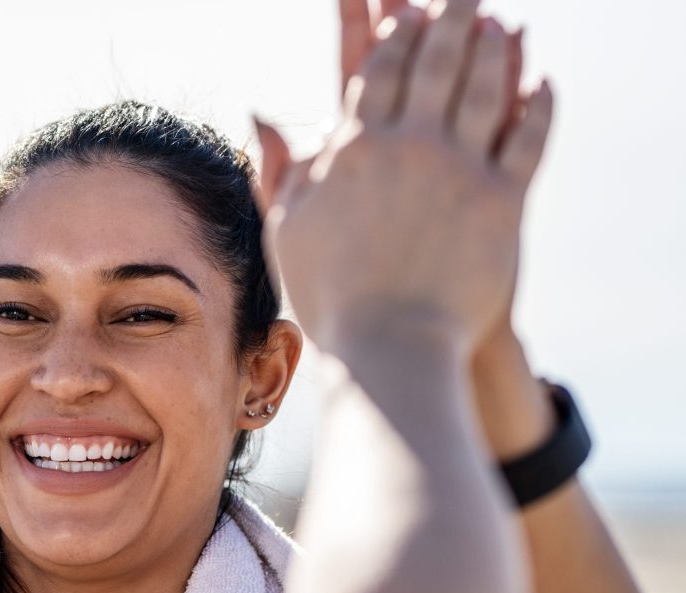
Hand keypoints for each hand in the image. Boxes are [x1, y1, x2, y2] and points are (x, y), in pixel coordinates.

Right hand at [255, 0, 551, 355]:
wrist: (389, 347)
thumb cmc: (330, 298)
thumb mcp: (288, 230)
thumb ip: (280, 168)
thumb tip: (263, 114)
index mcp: (354, 151)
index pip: (376, 72)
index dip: (393, 36)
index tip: (405, 13)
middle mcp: (409, 148)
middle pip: (434, 63)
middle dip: (448, 19)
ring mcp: (459, 170)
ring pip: (482, 88)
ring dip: (492, 48)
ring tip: (498, 22)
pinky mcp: (502, 200)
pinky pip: (527, 137)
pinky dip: (537, 105)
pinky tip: (541, 83)